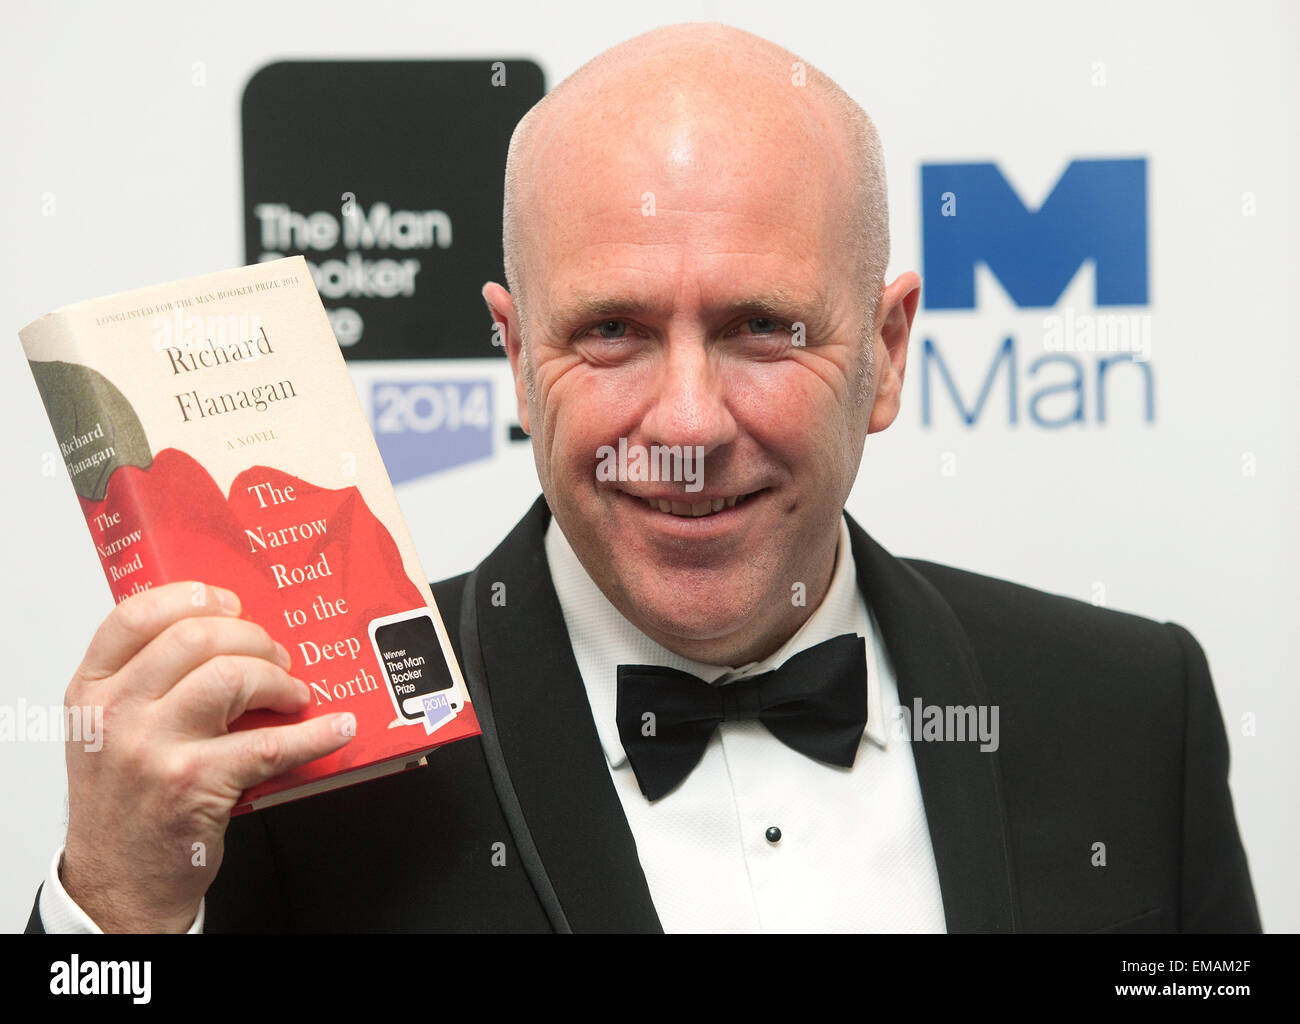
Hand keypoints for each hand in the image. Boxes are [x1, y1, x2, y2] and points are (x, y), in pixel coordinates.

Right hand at [59, 581, 353, 931]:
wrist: (119, 881)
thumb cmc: (125, 801)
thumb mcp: (110, 731)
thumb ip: (148, 682)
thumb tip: (228, 637)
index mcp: (92, 691)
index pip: (135, 615)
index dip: (193, 598)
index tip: (230, 603)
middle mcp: (115, 713)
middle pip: (197, 638)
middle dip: (254, 640)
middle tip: (276, 659)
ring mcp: (152, 748)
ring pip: (233, 677)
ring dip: (279, 680)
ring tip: (293, 695)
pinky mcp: (193, 783)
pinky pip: (271, 744)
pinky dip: (315, 734)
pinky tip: (333, 728)